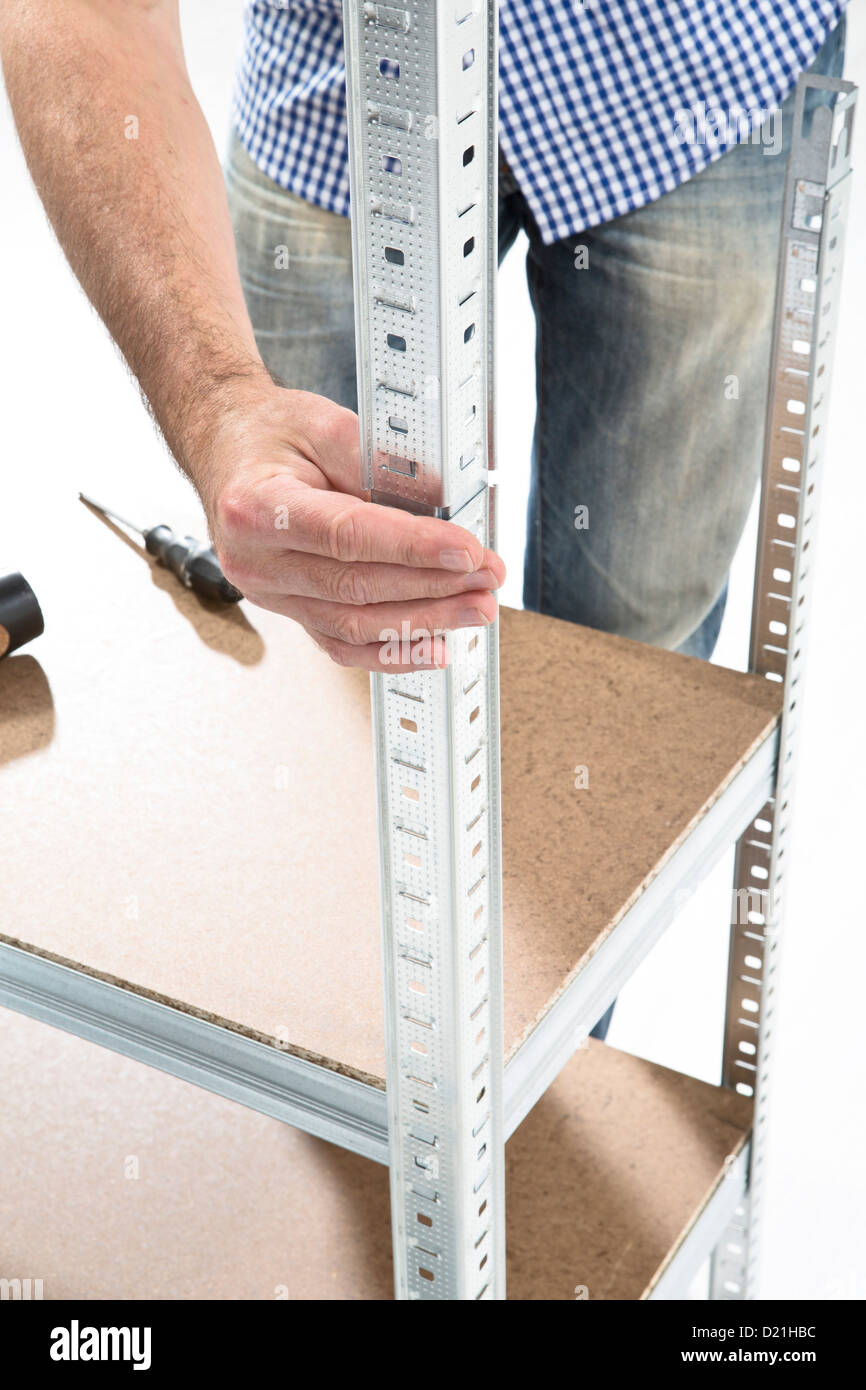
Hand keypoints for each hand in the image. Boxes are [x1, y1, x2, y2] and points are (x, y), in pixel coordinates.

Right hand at [195, 384, 504, 671]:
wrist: (226, 451)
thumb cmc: (269, 435)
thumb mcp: (323, 423)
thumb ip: (379, 463)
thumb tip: (442, 502)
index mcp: (256, 507)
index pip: (347, 535)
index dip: (413, 547)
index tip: (466, 549)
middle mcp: (256, 561)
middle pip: (356, 586)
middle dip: (434, 586)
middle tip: (487, 577)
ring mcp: (269, 595)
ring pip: (354, 624)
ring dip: (424, 621)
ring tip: (475, 608)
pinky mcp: (288, 612)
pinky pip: (341, 645)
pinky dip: (391, 652)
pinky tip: (434, 646)